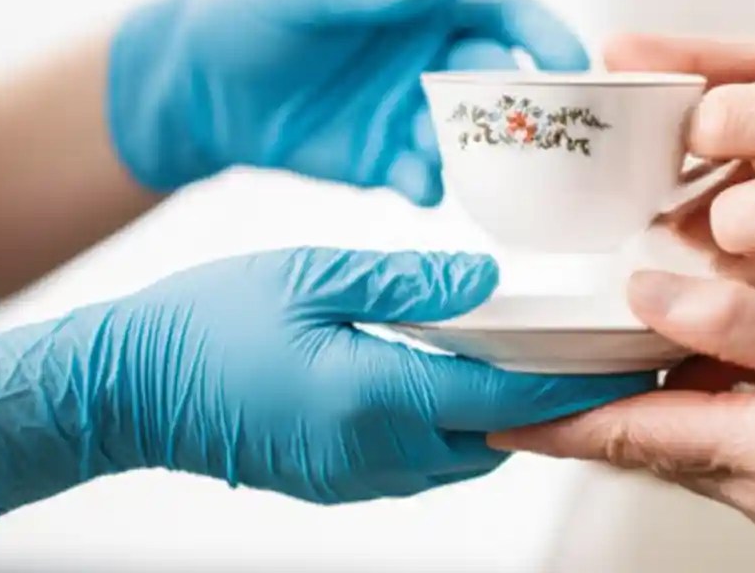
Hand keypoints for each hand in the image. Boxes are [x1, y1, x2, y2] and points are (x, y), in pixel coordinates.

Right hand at [0, 248, 650, 517]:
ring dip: (510, 414)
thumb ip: (406, 283)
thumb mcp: (310, 276)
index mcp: (376, 399)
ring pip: (469, 455)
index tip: (627, 356)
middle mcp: (378, 455)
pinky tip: (468, 380)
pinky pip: (429, 462)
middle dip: (555, 400)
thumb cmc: (206, 325)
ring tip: (544, 359)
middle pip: (500, 436)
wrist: (127, 391)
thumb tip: (486, 283)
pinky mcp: (342, 479)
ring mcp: (359, 477)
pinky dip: (464, 426)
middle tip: (597, 351)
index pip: (509, 398)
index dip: (575, 379)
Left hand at [109, 0, 588, 202]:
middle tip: (539, 137)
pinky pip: (428, 179)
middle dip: (524, 110)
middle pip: (499, 84)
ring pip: (471, 140)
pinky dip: (432, 186)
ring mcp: (412, 115)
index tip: (574, 64)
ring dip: (481, 157)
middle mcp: (430, 60)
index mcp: (423, 5)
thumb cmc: (247, 18)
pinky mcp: (388, 163)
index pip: (501, 14)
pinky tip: (418, 188)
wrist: (194, 91)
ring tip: (477, 170)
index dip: (544, 35)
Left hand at [491, 273, 754, 571]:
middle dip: (578, 406)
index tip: (487, 408)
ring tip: (587, 347)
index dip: (550, 421)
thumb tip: (649, 295)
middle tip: (524, 364)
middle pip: (641, 438)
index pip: (624, 436)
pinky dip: (689, 398)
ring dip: (632, 397)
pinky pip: (724, 435)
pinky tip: (687, 355)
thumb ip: (742, 324)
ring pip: (680, 435)